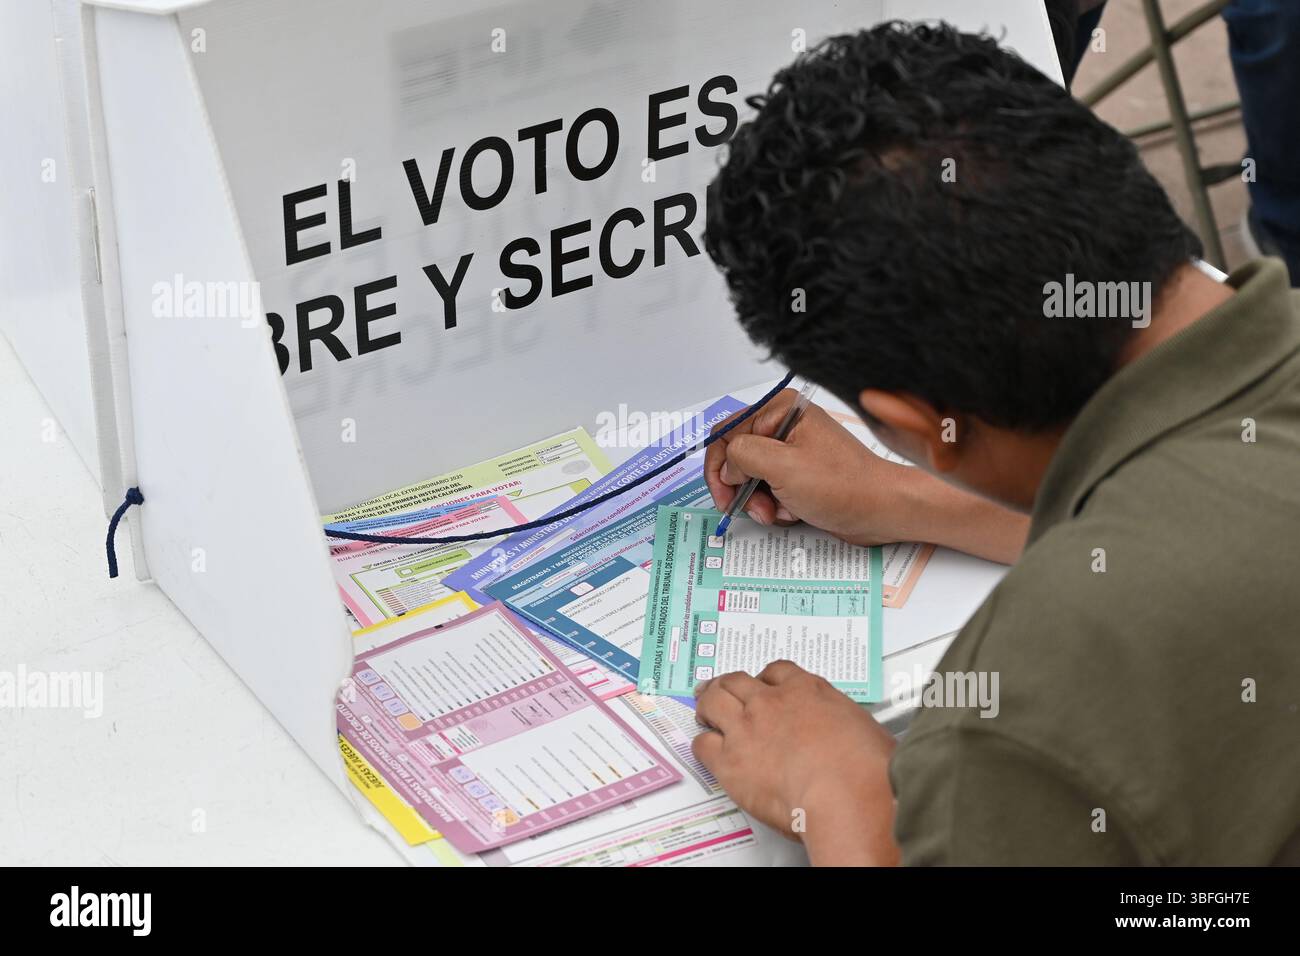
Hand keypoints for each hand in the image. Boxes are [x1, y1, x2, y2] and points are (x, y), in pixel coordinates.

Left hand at [692, 661, 899, 865]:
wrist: (847, 796)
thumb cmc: (866, 770)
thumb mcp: (865, 729)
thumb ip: (844, 726)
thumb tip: (849, 737)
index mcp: (807, 691)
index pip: (777, 672)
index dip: (766, 679)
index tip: (763, 686)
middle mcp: (772, 703)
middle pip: (738, 681)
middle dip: (728, 686)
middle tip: (722, 691)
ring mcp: (747, 729)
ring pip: (714, 702)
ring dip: (707, 706)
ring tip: (705, 712)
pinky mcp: (730, 761)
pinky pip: (703, 745)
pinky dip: (702, 745)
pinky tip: (706, 749)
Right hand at [704, 389, 1030, 561]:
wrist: (882, 510)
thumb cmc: (843, 486)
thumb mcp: (782, 467)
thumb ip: (742, 455)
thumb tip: (728, 465)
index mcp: (782, 410)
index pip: (726, 431)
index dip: (719, 465)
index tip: (724, 493)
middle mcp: (786, 424)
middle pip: (736, 455)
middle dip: (741, 487)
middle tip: (751, 508)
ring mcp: (794, 449)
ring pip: (751, 476)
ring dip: (758, 500)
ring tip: (776, 513)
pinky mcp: (801, 472)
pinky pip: (770, 488)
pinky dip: (774, 505)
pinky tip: (792, 512)